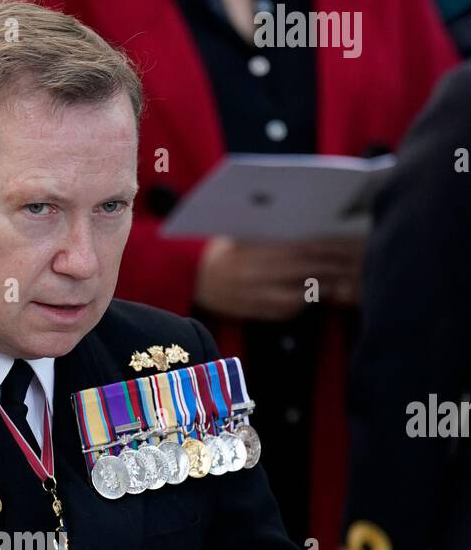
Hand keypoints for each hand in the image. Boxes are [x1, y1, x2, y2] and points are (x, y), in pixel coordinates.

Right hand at [193, 236, 365, 319]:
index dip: (326, 250)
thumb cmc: (228, 250)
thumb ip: (278, 240)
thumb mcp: (250, 237)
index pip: (301, 250)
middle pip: (304, 272)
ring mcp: (255, 296)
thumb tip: (315, 239)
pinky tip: (317, 297)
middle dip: (330, 269)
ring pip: (299, 296)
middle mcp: (257, 275)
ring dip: (321, 289)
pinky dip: (305, 304)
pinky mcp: (255, 312)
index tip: (344, 248)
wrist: (197, 275)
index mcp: (257, 251)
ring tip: (339, 282)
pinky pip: (286, 311)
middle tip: (351, 266)